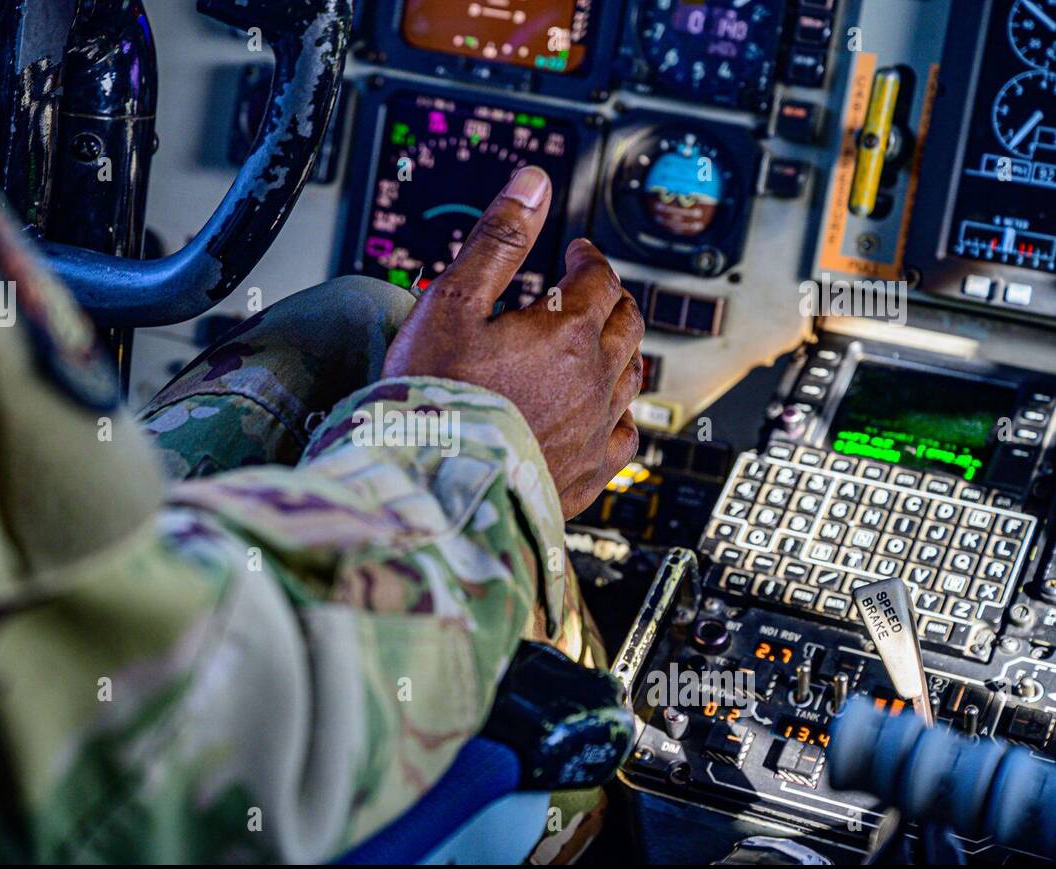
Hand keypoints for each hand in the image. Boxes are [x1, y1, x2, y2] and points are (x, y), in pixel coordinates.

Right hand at [383, 166, 644, 517]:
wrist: (435, 484)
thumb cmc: (435, 398)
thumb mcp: (452, 301)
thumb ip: (498, 239)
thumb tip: (533, 186)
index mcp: (566, 332)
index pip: (597, 277)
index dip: (588, 258)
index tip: (577, 253)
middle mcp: (594, 378)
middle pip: (624, 322)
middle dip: (610, 298)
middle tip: (591, 290)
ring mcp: (595, 429)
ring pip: (631, 375)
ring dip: (618, 349)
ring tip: (598, 342)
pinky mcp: (588, 474)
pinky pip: (625, 437)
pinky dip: (620, 414)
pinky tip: (606, 414)